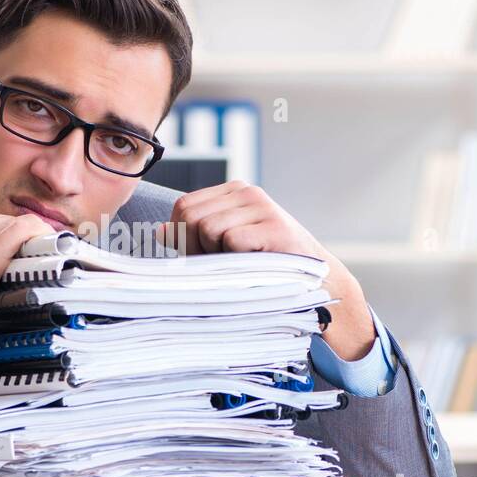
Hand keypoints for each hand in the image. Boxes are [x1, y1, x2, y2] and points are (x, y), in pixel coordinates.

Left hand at [155, 180, 376, 360]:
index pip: (183, 207)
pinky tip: (255, 265)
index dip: (184, 238)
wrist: (316, 284)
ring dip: (216, 256)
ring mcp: (263, 207)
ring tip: (241, 265)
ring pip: (206, 228)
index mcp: (233, 192)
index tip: (205, 257)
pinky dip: (235, 260)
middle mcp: (247, 192)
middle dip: (195, 247)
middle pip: (189, 215)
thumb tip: (160, 232)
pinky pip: (231, 240)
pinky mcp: (275, 228)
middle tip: (220, 265)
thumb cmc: (265, 267)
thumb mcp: (226, 248)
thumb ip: (194, 239)